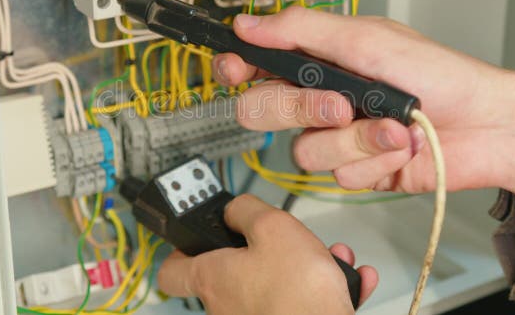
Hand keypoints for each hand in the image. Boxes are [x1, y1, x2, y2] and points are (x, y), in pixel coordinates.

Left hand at [157, 194, 377, 314]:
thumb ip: (246, 209)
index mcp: (212, 277)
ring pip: (273, 281)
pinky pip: (299, 299)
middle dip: (264, 248)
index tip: (193, 233)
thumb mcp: (271, 226)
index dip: (181, 248)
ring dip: (300, 264)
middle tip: (280, 238)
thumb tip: (235, 209)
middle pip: (234, 269)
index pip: (172, 270)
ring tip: (325, 257)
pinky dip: (319, 286)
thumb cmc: (298, 293)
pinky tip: (343, 277)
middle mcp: (226, 305)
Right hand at [213, 8, 514, 216]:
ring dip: (356, 139)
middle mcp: (320, 99)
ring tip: (394, 126)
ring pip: (305, 151)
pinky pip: (341, 175)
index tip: (234, 68)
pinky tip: (402, 146)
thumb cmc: (437, 74)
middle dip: (301, 109)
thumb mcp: (366, 39)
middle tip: (340, 105)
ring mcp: (336, 137)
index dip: (236, 66)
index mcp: (318, 60)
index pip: (256, 63)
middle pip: (263, 111)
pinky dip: (376, 159)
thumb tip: (248, 23)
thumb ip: (302, 30)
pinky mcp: (356, 169)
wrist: (483, 124)